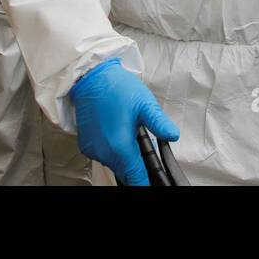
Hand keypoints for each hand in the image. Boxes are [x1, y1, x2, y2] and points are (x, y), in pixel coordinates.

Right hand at [68, 58, 179, 184]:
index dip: (146, 181)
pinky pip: (103, 156)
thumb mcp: (144, 103)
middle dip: (136, 165)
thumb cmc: (117, 88)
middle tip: (142, 143)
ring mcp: (93, 150)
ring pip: (114, 165)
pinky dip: (111, 151)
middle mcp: (104, 153)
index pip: (136, 179)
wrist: (90, 77)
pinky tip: (115, 133)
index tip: (153, 178)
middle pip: (126, 172)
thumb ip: (159, 123)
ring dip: (123, 157)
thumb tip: (173, 136)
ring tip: (128, 134)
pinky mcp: (86, 146)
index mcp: (120, 146)